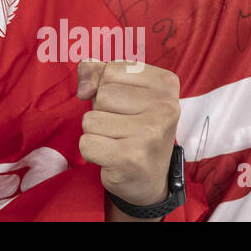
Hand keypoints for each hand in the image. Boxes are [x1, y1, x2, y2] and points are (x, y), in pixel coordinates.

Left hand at [77, 60, 179, 208]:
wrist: (149, 179)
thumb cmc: (133, 126)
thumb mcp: (121, 89)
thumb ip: (97, 72)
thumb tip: (84, 88)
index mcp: (165, 83)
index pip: (110, 70)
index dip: (107, 88)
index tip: (128, 106)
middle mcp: (165, 107)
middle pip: (102, 95)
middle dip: (102, 111)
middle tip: (124, 127)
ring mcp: (150, 133)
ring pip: (90, 119)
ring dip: (97, 132)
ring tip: (119, 141)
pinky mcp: (131, 157)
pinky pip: (86, 143)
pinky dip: (92, 151)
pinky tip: (113, 157)